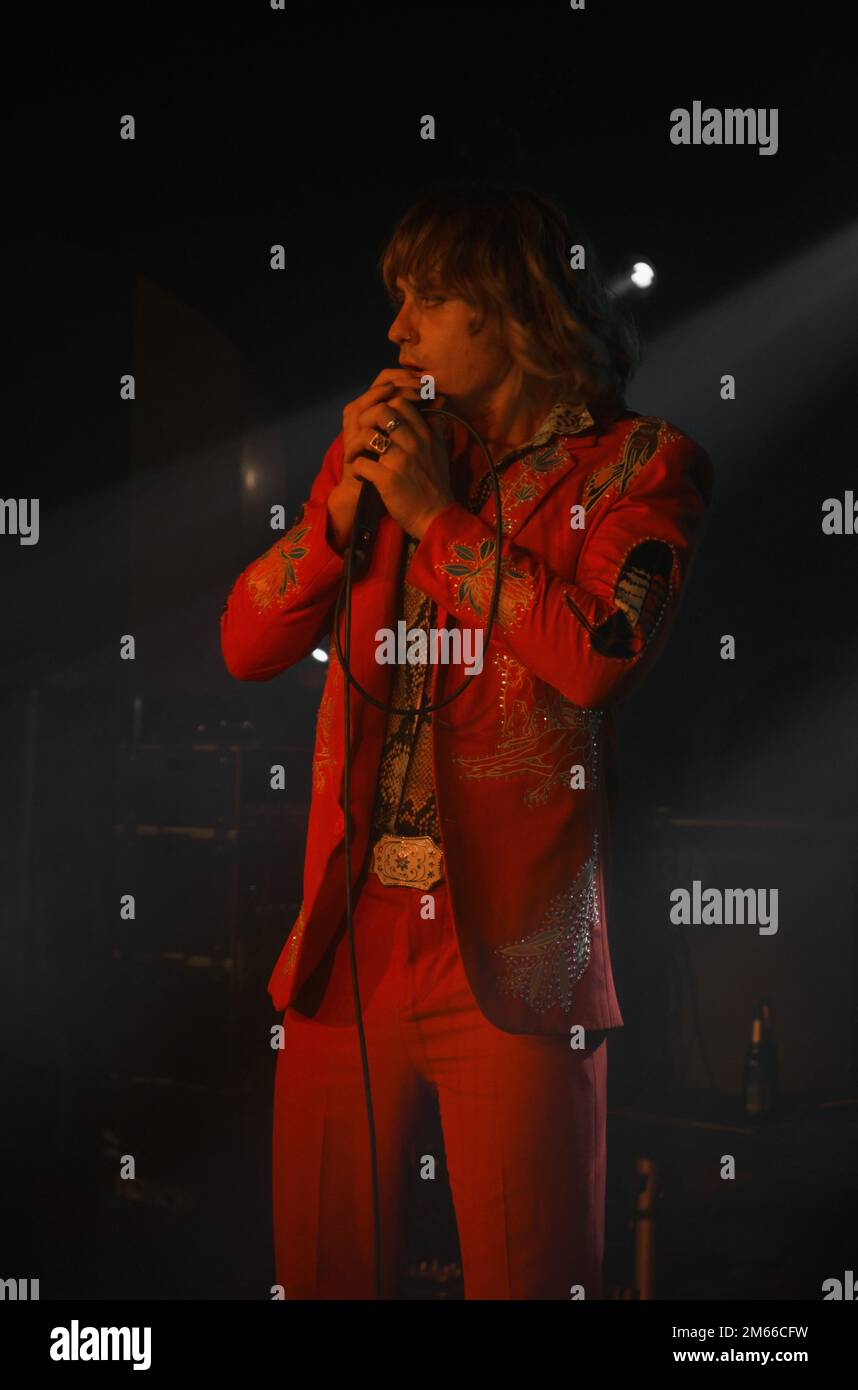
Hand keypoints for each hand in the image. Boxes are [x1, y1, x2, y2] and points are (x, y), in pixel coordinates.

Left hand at [349, 389, 454, 539]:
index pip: (401, 403)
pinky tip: (360, 477)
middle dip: (366, 419)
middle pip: (382, 411)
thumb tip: (434, 409)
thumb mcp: (440, 452)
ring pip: (367, 435)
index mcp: (425, 434)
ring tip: (355, 456)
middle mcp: (414, 443)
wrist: (435, 517)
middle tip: (362, 435)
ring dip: (354, 446)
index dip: (383, 407)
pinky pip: (361, 463)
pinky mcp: (388, 479)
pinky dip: (356, 470)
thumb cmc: (434, 487)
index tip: (377, 423)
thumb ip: (434, 429)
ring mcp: (400, 460)